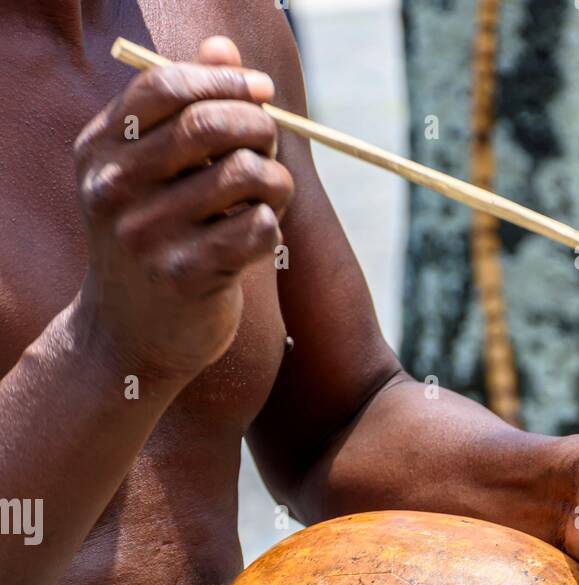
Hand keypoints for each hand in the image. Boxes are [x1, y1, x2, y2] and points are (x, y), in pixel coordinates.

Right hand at [73, 36, 292, 383]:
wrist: (129, 339)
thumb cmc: (152, 243)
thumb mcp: (152, 175)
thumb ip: (186, 110)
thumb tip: (225, 48)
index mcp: (100, 151)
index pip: (163, 86)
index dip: (222, 79)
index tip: (261, 90)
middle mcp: (115, 190)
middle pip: (209, 125)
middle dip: (258, 126)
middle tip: (272, 143)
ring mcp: (148, 236)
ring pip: (243, 175)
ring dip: (274, 179)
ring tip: (270, 194)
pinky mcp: (186, 278)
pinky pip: (256, 226)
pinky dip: (271, 224)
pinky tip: (258, 235)